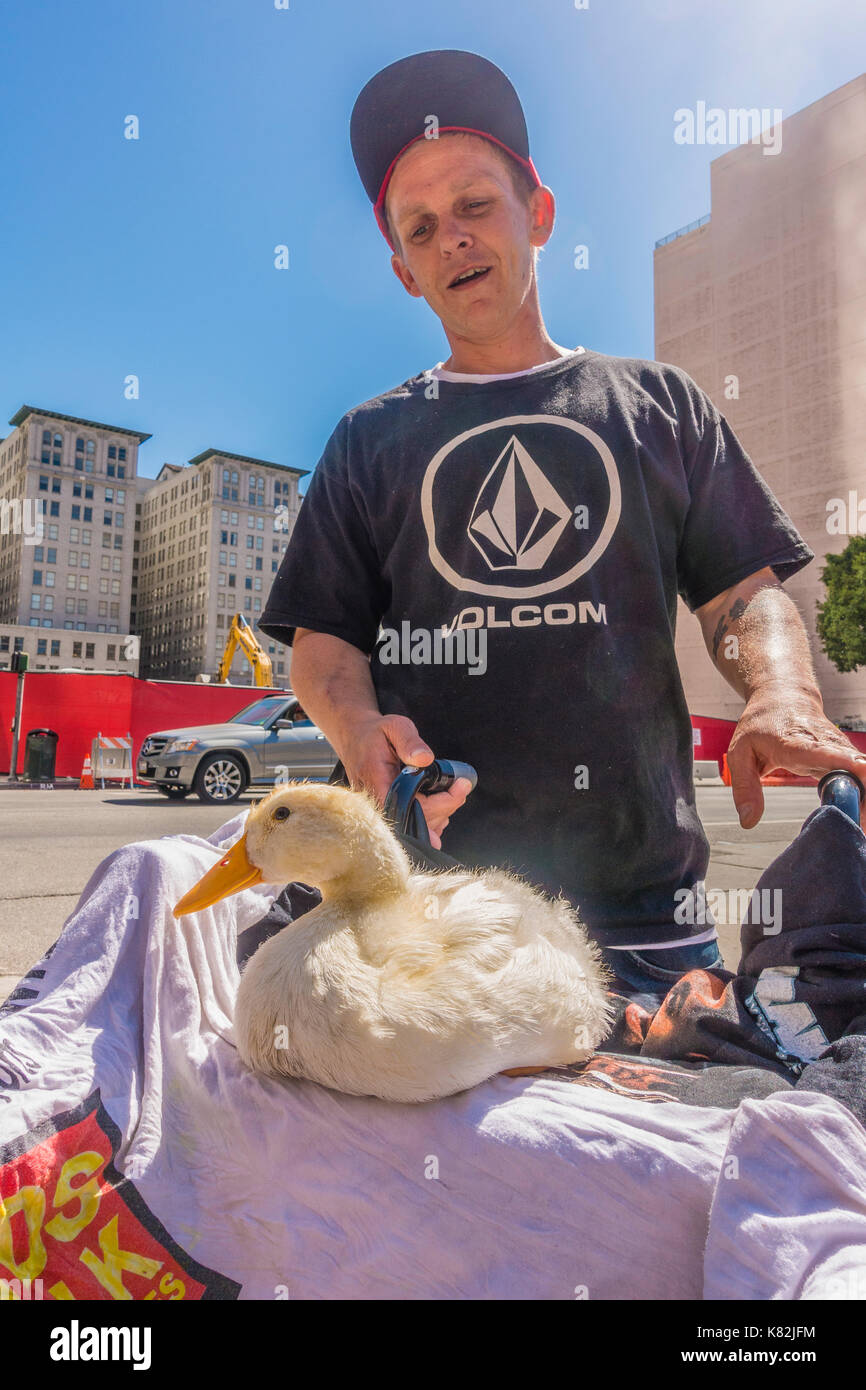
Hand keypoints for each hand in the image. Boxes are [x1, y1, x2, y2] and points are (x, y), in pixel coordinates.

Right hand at [338, 713, 472, 849]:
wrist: (354, 739)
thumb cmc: (374, 733)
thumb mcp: (394, 727)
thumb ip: (409, 741)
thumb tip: (425, 758)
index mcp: (378, 782)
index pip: (413, 807)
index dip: (441, 803)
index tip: (461, 786)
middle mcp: (377, 803)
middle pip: (419, 821)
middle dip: (447, 805)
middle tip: (461, 786)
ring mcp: (381, 812)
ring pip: (417, 828)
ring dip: (440, 814)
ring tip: (451, 792)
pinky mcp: (386, 815)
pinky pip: (411, 828)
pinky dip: (430, 820)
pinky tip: (437, 804)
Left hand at [725, 683, 865, 830]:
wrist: (782, 697)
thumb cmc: (760, 725)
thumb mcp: (740, 753)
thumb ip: (745, 788)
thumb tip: (748, 822)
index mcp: (795, 742)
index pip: (824, 752)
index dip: (846, 763)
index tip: (862, 773)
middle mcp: (824, 743)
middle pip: (854, 766)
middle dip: (861, 793)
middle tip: (859, 823)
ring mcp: (838, 748)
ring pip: (862, 771)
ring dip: (864, 797)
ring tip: (861, 825)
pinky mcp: (846, 755)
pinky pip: (861, 775)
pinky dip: (862, 794)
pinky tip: (860, 815)